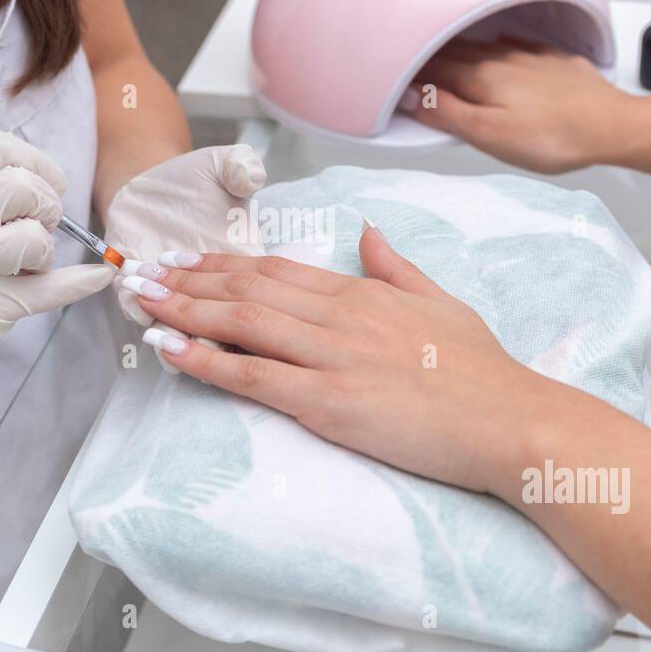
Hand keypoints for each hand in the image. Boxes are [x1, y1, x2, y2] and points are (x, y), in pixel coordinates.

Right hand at [0, 125, 112, 415]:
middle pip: (22, 187)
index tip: (42, 179)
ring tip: (27, 263)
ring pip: (35, 237)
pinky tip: (98, 275)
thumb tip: (42, 173)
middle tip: (39, 225)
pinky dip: (83, 281)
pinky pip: (53, 288)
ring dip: (45, 250)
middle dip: (47, 204)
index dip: (29, 156)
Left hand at [103, 145, 266, 365]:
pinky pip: (147, 319)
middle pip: (221, 323)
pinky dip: (140, 312)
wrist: (145, 183)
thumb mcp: (222, 164)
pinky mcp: (147, 301)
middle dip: (200, 318)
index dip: (244, 301)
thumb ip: (240, 167)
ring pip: (184, 331)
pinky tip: (134, 295)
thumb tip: (251, 174)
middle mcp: (216, 292)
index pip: (255, 296)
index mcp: (245, 264)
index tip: (228, 295)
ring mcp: (181, 300)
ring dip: (168, 319)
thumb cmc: (193, 177)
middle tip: (179, 297)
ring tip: (152, 297)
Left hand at [124, 225, 562, 496]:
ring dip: (183, 308)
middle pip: (248, 289)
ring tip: (141, 299)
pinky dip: (204, 359)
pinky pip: (251, 376)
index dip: (225, 263)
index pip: (278, 270)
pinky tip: (169, 347)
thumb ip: (396, 266)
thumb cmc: (481, 370)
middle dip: (189, 280)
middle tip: (143, 272)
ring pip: (241, 323)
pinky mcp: (327, 401)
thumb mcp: (440, 300)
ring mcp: (330, 357)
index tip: (188, 259)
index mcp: (362, 292)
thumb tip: (369, 231)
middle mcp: (338, 316)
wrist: (509, 420)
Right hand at [406, 37, 648, 172]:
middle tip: (413, 62)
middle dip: (432, 58)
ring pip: (486, 48)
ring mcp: (532, 58)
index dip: (412, 74)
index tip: (395, 78)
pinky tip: (504, 48)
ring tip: (447, 53)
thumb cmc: (553, 137)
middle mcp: (503, 60)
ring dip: (462, 50)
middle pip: (457, 55)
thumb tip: (414, 97)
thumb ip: (448, 114)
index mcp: (481, 79)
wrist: (612, 125)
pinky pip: (521, 47)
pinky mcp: (556, 62)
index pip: (434, 70)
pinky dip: (502, 48)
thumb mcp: (490, 136)